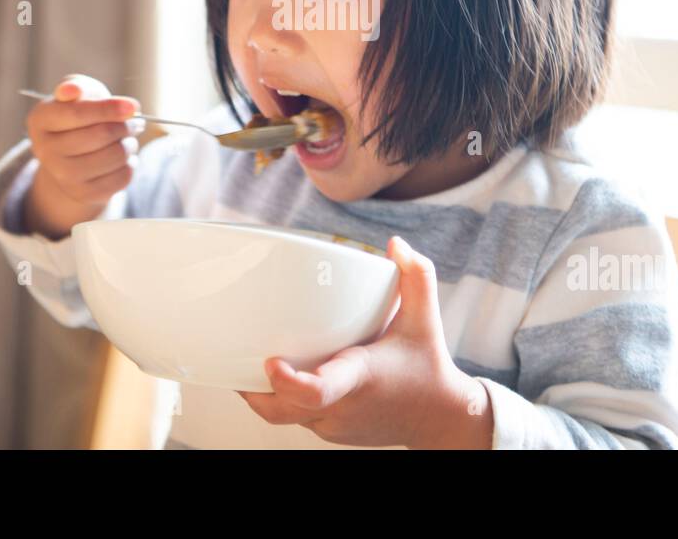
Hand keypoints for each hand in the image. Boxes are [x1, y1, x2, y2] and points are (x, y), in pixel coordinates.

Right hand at [23, 74, 142, 238]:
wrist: (74, 155)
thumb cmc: (80, 114)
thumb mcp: (79, 93)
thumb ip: (78, 86)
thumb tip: (71, 91)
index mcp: (40, 120)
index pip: (77, 113)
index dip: (108, 108)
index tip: (133, 106)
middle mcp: (45, 151)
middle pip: (100, 135)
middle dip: (125, 125)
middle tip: (134, 121)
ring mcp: (62, 176)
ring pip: (116, 155)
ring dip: (130, 143)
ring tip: (125, 138)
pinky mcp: (83, 194)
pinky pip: (123, 176)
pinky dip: (130, 163)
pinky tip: (121, 158)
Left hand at [238, 236, 493, 448]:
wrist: (440, 419)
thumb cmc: (428, 366)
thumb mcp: (425, 318)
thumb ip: (416, 277)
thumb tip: (395, 244)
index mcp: (360, 378)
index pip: (317, 391)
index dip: (287, 381)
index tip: (270, 361)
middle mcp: (342, 407)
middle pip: (281, 410)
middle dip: (252, 388)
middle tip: (237, 353)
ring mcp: (332, 426)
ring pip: (282, 415)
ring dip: (263, 391)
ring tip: (246, 357)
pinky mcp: (328, 432)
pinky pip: (293, 417)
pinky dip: (282, 397)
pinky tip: (277, 371)